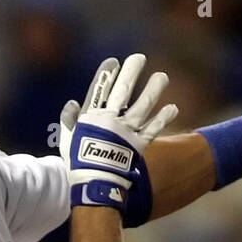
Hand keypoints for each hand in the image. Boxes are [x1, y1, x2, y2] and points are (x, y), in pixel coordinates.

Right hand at [60, 54, 178, 224]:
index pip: (99, 90)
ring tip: (163, 76)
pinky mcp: (138, 144)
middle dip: (131, 72)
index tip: (114, 62)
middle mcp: (109, 121)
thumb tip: (72, 103)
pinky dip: (163, 118)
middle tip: (140, 57)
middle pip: (122, 91)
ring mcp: (125, 132)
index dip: (106, 75)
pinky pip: (153, 129)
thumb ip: (69, 120)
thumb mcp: (68, 139)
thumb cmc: (77, 162)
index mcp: (91, 117)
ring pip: (142, 106)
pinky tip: (173, 108)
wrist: (94, 184)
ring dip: (153, 90)